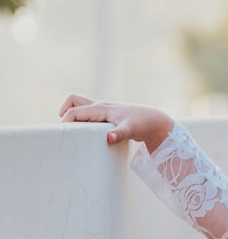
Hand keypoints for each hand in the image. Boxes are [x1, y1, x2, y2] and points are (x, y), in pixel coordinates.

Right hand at [58, 93, 173, 152]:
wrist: (151, 120)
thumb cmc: (141, 123)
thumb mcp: (131, 129)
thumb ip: (120, 133)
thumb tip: (109, 137)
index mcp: (101, 108)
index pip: (75, 111)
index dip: (66, 121)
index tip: (63, 135)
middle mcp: (99, 106)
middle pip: (73, 100)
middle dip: (65, 112)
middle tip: (66, 130)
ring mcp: (101, 109)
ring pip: (79, 105)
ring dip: (72, 115)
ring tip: (74, 133)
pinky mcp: (104, 115)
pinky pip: (86, 113)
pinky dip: (81, 120)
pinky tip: (85, 135)